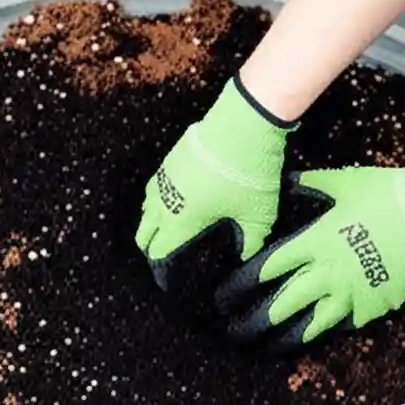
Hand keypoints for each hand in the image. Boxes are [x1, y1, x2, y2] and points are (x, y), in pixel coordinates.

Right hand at [135, 75, 294, 288]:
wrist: (242, 124)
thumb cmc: (248, 173)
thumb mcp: (258, 215)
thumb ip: (251, 241)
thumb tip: (246, 256)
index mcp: (181, 221)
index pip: (159, 252)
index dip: (160, 270)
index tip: (165, 280)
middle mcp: (165, 201)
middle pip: (145, 231)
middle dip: (150, 247)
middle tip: (161, 258)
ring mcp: (165, 177)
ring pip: (146, 207)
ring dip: (151, 222)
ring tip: (163, 230)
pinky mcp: (171, 157)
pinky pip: (155, 186)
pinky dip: (157, 199)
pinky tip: (172, 199)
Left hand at [216, 147, 404, 348]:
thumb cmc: (392, 195)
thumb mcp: (345, 183)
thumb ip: (310, 185)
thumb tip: (285, 180)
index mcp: (315, 242)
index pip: (265, 269)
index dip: (239, 285)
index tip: (221, 298)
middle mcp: (327, 273)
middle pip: (279, 305)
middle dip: (251, 321)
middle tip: (231, 331)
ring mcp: (351, 294)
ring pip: (307, 325)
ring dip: (280, 338)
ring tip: (261, 348)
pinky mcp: (374, 307)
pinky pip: (341, 326)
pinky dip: (321, 334)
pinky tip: (306, 342)